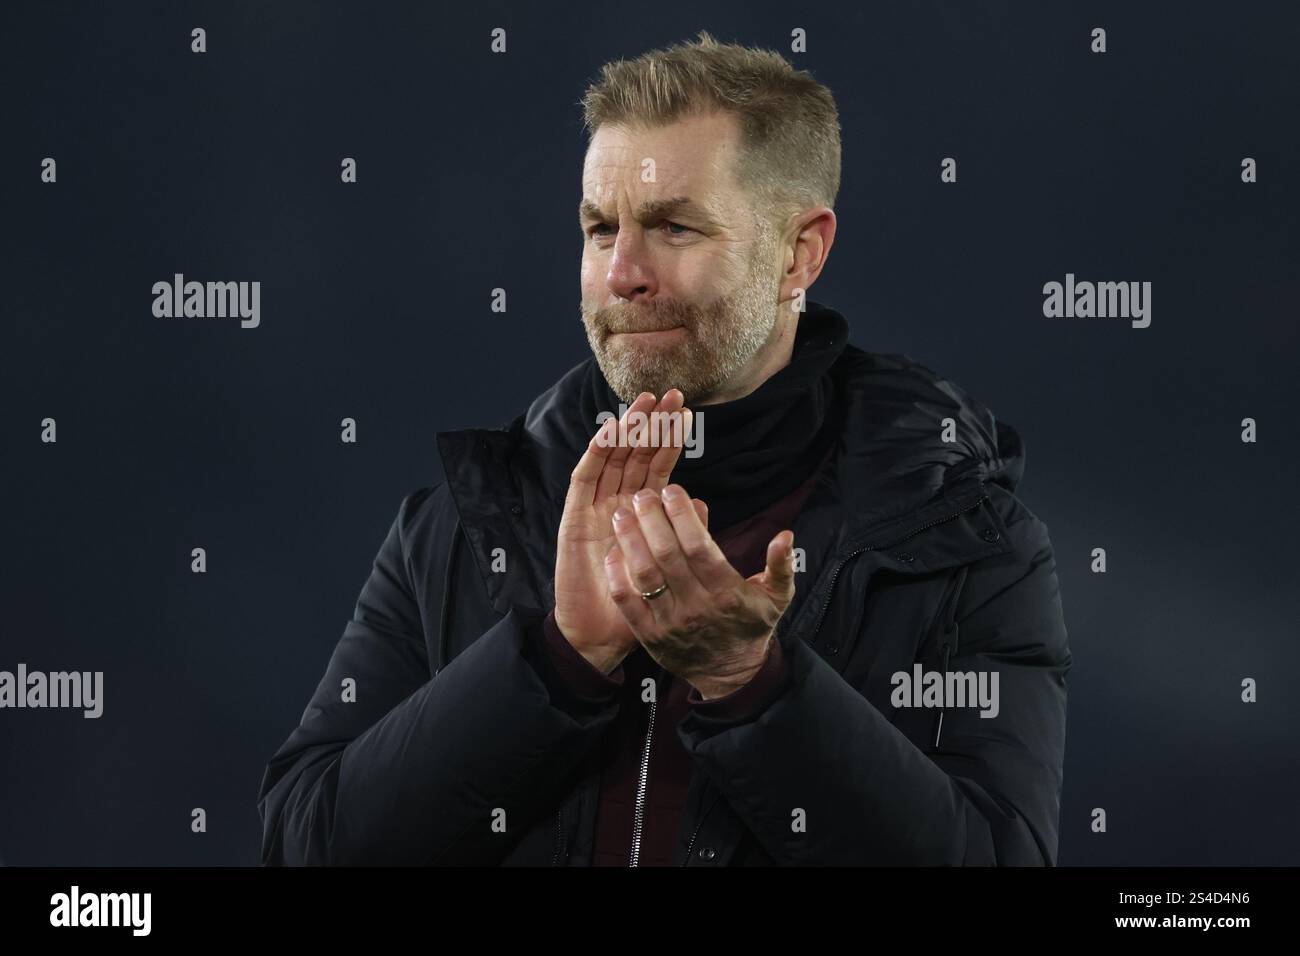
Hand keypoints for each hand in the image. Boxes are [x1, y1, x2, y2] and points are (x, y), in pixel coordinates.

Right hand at [553, 391, 704, 673]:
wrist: (601, 635)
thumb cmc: (640, 603)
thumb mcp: (672, 566)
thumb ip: (685, 534)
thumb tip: (699, 499)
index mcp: (642, 512)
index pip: (657, 466)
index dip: (671, 439)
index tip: (687, 413)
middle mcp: (618, 503)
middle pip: (635, 454)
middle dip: (652, 423)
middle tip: (670, 395)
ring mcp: (595, 507)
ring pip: (611, 459)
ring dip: (627, 429)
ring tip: (644, 404)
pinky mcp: (574, 517)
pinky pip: (585, 478)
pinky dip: (597, 453)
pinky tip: (612, 432)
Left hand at [602, 483, 797, 698]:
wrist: (730, 675)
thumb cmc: (751, 627)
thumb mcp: (777, 597)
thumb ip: (782, 565)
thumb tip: (785, 535)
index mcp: (726, 592)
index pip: (699, 546)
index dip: (682, 515)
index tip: (671, 490)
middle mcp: (696, 606)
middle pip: (668, 555)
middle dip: (651, 520)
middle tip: (642, 495)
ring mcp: (670, 623)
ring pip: (645, 575)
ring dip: (630, 541)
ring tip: (621, 514)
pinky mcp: (649, 636)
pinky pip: (628, 602)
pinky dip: (617, 576)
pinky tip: (613, 552)